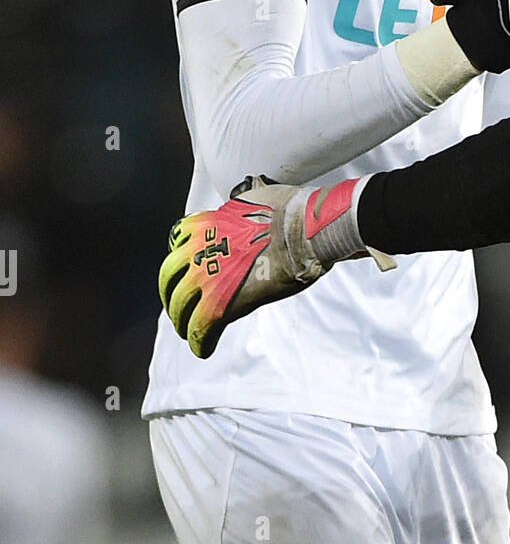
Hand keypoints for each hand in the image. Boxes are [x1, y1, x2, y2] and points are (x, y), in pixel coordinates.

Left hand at [158, 175, 393, 359]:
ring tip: (188, 331)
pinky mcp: (220, 305)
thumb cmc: (292, 213)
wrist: (306, 230)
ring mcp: (206, 279)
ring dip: (181, 320)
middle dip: (171, 293)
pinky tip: (204, 349)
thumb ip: (244, 204)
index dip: (180, 258)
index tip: (185, 268)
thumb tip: (253, 194)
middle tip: (179, 305)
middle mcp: (198, 250)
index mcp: (207, 224)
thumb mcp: (257, 197)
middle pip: (169, 277)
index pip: (178, 240)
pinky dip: (199, 342)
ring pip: (179, 306)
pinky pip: (200, 329)